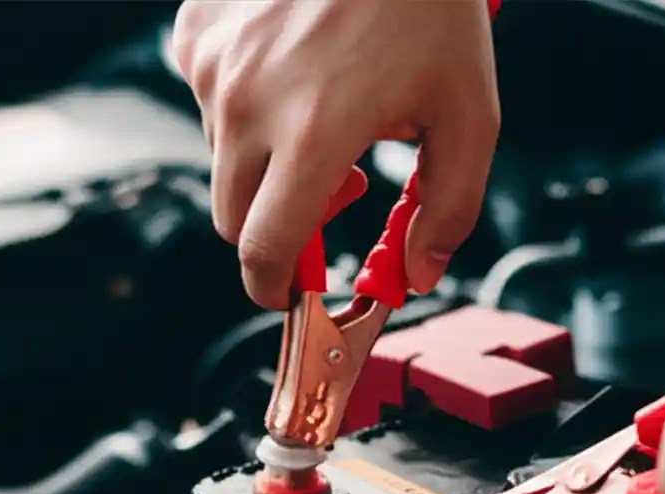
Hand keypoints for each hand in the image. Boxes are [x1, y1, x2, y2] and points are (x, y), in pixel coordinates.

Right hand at [171, 0, 499, 308]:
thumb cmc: (429, 5)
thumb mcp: (469, 111)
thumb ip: (449, 208)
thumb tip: (417, 274)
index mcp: (313, 133)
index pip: (264, 252)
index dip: (275, 289)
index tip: (289, 293)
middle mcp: (246, 104)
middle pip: (234, 219)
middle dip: (279, 224)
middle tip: (339, 184)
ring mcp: (213, 65)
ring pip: (223, 157)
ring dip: (267, 156)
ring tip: (326, 102)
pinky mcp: (195, 32)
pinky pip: (207, 97)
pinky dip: (243, 101)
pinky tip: (291, 64)